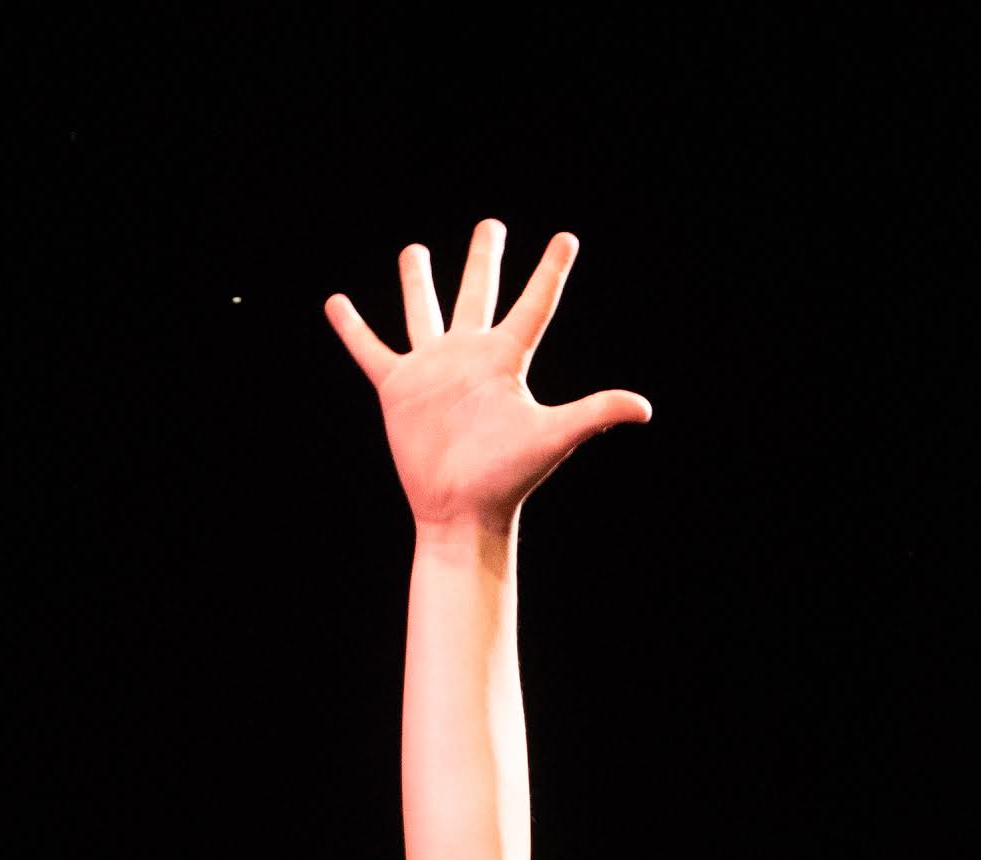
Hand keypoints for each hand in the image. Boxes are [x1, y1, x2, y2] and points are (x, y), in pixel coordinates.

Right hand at [326, 222, 648, 531]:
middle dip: (485, 259)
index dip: (551, 272)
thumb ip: (595, 413)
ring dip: (416, 281)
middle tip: (491, 226)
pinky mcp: (398, 388)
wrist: (462, 512)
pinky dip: (353, 328)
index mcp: (505, 358)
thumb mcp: (552, 436)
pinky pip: (370, 349)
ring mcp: (432, 369)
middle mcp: (469, 355)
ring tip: (412, 250)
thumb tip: (644, 408)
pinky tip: (337, 303)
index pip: (535, 305)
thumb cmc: (508, 478)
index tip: (567, 240)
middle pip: (478, 292)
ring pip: (423, 311)